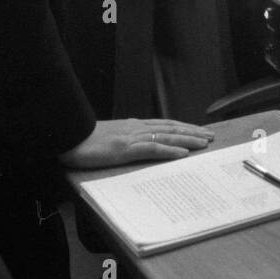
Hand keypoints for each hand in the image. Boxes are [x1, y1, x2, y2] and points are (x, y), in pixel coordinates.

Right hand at [60, 118, 214, 169]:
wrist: (68, 136)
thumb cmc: (84, 140)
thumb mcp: (109, 139)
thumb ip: (125, 140)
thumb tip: (136, 146)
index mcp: (134, 126)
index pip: (166, 125)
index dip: (184, 127)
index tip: (199, 131)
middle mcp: (137, 128)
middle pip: (172, 127)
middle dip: (193, 132)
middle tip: (211, 136)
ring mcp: (132, 137)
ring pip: (167, 135)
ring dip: (188, 139)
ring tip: (205, 142)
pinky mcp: (125, 149)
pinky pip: (152, 148)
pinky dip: (170, 150)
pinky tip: (182, 153)